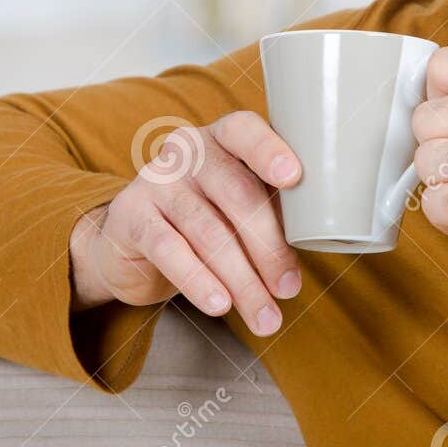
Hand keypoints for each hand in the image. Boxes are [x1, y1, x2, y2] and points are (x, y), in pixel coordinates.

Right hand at [69, 111, 302, 335]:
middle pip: (236, 192)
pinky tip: (220, 305)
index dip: (269, 151)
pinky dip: (198, 281)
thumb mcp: (239, 204)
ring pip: (208, 231)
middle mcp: (188, 150)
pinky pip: (169, 250)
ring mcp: (155, 179)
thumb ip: (272, 208)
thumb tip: (316, 241)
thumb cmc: (206, 217)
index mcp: (223, 137)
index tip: (293, 177)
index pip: (245, 130)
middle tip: (288, 288)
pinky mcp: (131, 216)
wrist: (132, 241)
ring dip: (242, 280)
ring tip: (264, 316)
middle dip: (268, 247)